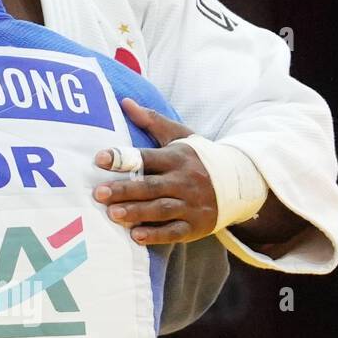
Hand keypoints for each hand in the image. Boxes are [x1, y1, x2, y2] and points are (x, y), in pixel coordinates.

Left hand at [93, 99, 217, 244]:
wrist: (239, 184)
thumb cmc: (199, 158)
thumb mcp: (180, 136)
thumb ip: (152, 121)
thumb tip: (125, 102)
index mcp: (177, 157)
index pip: (147, 157)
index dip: (123, 158)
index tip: (100, 159)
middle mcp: (184, 181)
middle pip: (151, 186)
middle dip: (124, 190)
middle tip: (98, 193)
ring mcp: (190, 204)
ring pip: (161, 209)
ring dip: (136, 212)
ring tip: (112, 214)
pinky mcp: (194, 225)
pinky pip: (174, 231)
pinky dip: (156, 234)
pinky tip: (136, 236)